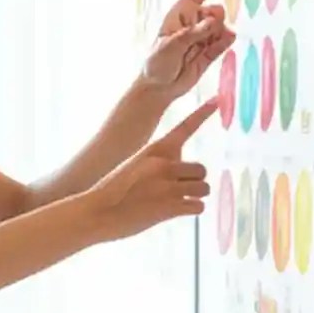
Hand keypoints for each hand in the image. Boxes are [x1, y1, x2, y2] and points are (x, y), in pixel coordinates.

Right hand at [85, 98, 217, 241]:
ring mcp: (169, 185)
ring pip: (204, 188)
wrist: (95, 212)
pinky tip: (172, 212)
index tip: (218, 99)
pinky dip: (190, 210)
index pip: (184, 127)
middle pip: (201, 169)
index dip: (203, 113)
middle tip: (175, 190)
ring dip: (193, 196)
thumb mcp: (132, 166)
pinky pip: (199, 206)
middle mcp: (165, 164)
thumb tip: (182, 173)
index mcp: (154, 150)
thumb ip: (158, 164)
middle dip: (192, 180)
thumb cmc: (112, 192)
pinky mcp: (172, 206)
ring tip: (172, 202)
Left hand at [141, 0, 238, 98]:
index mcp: (181, 10)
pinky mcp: (212, 47)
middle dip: (213, 24)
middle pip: (219, 10)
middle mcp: (195, 18)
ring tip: (195, 52)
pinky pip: (227, 40)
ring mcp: (205, 32)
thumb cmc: (156, 63)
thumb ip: (192, 33)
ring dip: (215, 39)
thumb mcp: (169, 46)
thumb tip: (215, 22)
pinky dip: (223, 45)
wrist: (159, 87)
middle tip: (194, 41)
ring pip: (225, 26)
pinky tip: (208, 53)